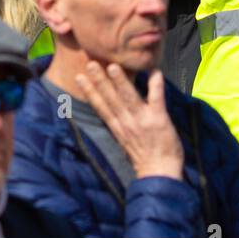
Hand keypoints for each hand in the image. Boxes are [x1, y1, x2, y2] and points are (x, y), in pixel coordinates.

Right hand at [75, 63, 183, 179]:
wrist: (159, 174)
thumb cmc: (143, 157)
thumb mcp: (124, 139)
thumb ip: (119, 122)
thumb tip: (111, 107)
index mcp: (117, 126)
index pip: (100, 106)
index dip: (89, 91)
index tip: (79, 76)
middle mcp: (126, 122)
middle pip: (111, 99)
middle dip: (100, 81)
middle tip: (91, 63)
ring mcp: (142, 120)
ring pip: (129, 97)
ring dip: (121, 82)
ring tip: (112, 67)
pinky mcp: (159, 119)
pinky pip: (156, 99)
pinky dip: (155, 85)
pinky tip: (155, 71)